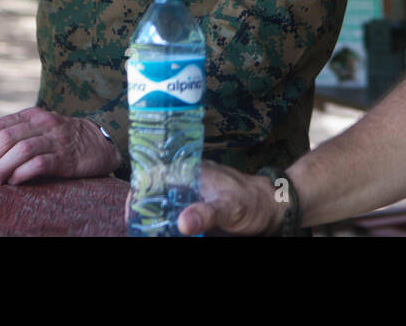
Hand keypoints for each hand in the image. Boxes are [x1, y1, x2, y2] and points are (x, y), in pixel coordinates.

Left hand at [0, 107, 120, 184]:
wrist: (99, 143)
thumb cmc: (62, 139)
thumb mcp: (39, 128)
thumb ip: (16, 136)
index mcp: (31, 115)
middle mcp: (43, 123)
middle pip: (5, 138)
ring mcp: (55, 139)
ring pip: (20, 150)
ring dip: (2, 168)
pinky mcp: (66, 157)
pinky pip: (38, 164)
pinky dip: (21, 174)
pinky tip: (16, 181)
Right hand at [121, 160, 285, 234]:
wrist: (273, 209)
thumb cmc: (253, 202)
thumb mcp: (231, 208)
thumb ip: (207, 213)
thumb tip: (183, 222)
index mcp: (190, 172)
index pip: (153, 175)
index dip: (138, 192)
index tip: (132, 213)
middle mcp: (186, 183)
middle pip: (154, 194)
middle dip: (143, 211)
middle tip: (139, 230)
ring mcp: (190, 198)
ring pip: (163, 207)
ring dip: (154, 221)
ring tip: (147, 232)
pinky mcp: (196, 211)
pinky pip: (175, 218)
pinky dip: (167, 227)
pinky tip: (163, 233)